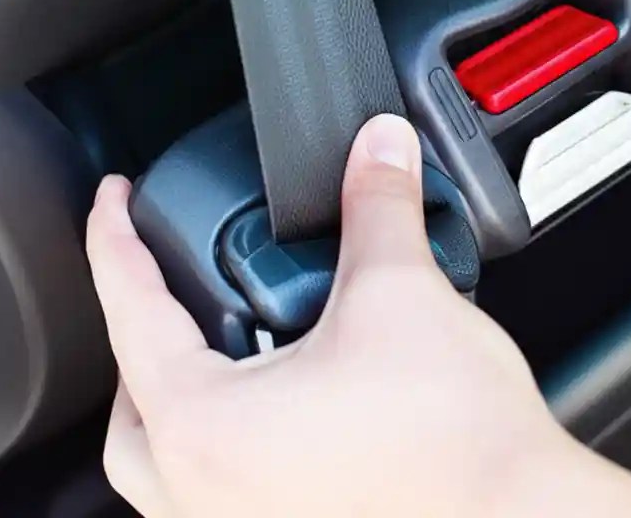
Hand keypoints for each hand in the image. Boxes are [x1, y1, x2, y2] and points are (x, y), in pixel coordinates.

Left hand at [87, 115, 630, 516]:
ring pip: (166, 465)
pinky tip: (281, 416)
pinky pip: (218, 494)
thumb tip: (378, 149)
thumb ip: (378, 208)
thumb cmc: (458, 448)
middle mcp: (205, 493)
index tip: (114, 203)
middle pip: (130, 406)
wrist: (517, 516)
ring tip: (222, 354)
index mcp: (206, 426)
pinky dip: (229, 448)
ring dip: (179, 405)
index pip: (130, 312)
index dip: (116, 238)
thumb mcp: (401, 296)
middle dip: (141, 339)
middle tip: (165, 289)